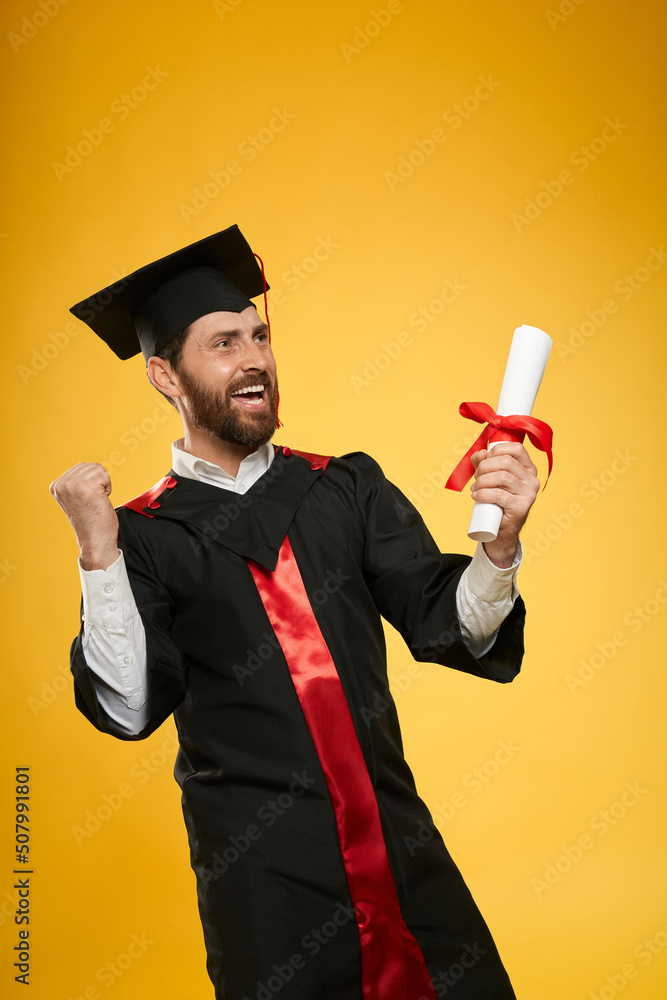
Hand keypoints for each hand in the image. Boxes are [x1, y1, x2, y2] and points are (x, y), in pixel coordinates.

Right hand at [49, 462, 119, 569]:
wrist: (95, 541)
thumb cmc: (90, 521)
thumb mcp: (75, 497)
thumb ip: (76, 481)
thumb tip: (89, 466)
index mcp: (56, 486)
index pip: (82, 466)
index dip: (91, 482)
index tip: (85, 499)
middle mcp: (61, 484)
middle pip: (91, 466)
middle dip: (98, 482)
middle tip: (93, 501)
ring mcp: (73, 486)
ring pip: (99, 470)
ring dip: (103, 485)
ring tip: (96, 501)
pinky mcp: (87, 488)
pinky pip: (106, 477)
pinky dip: (108, 489)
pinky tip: (100, 502)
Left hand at [470, 441, 538, 566]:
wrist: (502, 528)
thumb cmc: (497, 500)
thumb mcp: (492, 478)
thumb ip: (485, 463)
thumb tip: (481, 453)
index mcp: (528, 468)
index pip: (517, 448)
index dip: (497, 450)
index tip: (486, 459)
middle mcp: (532, 479)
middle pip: (506, 462)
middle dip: (485, 467)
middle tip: (476, 477)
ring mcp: (529, 493)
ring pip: (502, 477)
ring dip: (482, 481)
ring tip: (475, 488)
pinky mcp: (521, 507)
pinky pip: (500, 495)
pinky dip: (484, 493)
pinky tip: (476, 495)